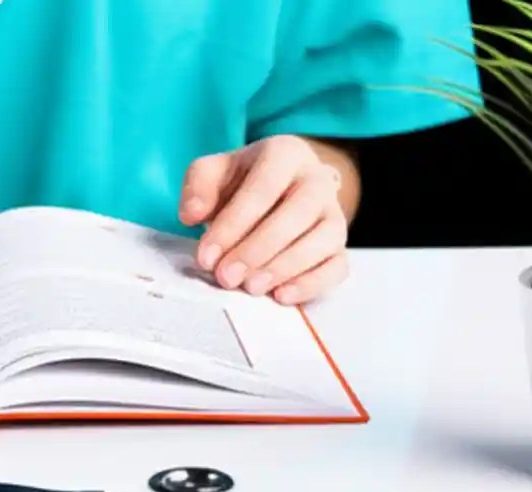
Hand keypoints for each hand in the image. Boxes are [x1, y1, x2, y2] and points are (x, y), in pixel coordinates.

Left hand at [179, 135, 349, 304]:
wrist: (280, 190)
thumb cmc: (243, 184)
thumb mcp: (213, 173)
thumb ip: (198, 186)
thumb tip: (191, 214)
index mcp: (285, 154)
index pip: (263, 188)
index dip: (233, 224)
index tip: (207, 256)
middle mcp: (317, 181)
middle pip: (297, 213)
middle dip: (257, 250)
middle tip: (226, 277)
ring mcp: (334, 214)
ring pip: (322, 240)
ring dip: (284, 268)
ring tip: (250, 287)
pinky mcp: (340, 247)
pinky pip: (337, 266)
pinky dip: (312, 284)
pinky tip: (281, 296)